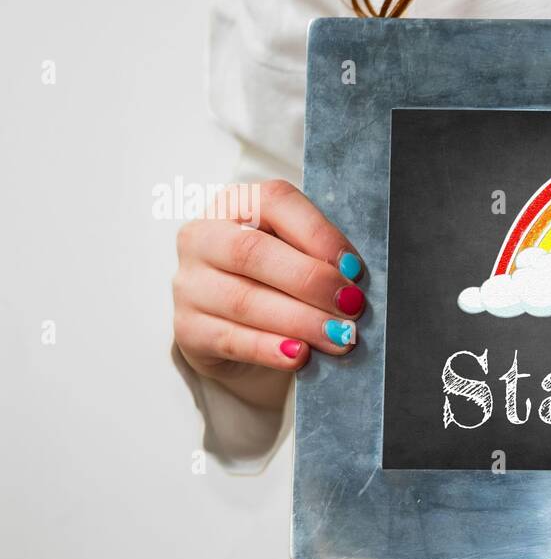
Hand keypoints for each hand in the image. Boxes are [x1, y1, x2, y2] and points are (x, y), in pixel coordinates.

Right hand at [173, 180, 365, 402]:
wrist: (239, 327)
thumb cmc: (278, 280)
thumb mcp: (298, 253)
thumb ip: (321, 255)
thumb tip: (353, 279)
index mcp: (236, 204)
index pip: (276, 202)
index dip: (319, 234)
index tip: (355, 268)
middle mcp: (203, 237)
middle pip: (253, 252)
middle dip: (310, 281)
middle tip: (351, 305)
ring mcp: (190, 283)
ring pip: (244, 300)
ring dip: (300, 321)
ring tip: (340, 337)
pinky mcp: (188, 328)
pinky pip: (230, 339)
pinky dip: (269, 349)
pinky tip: (299, 356)